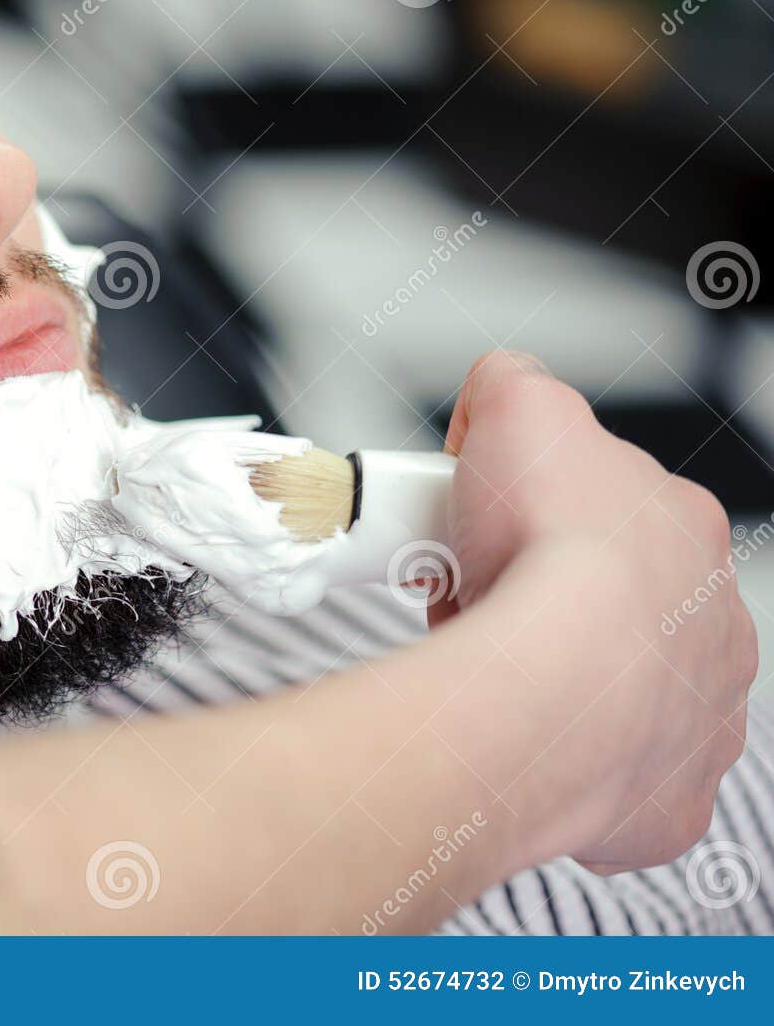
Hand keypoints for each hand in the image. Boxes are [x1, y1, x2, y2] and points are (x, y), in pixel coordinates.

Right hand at [435, 350, 755, 872]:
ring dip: (545, 667)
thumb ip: (509, 383)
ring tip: (478, 654)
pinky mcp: (663, 786)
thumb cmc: (549, 559)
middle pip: (604, 595)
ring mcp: (690, 706)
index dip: (527, 507)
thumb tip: (498, 393)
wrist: (554, 684)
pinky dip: (561, 750)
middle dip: (533, 590)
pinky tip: (516, 725)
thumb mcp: (516, 406)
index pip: (602, 504)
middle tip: (468, 588)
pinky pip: (609, 765)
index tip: (481, 520)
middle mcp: (703, 618)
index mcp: (681, 528)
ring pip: (610, 682)